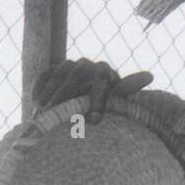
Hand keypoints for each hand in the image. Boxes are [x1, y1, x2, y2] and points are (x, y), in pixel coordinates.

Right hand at [31, 59, 153, 122]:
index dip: (97, 101)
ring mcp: (71, 64)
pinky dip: (40, 86)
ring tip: (43, 113)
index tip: (95, 120)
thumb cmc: (108, 107)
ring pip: (59, 74)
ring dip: (51, 93)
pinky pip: (45, 74)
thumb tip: (149, 74)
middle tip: (58, 117)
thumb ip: (128, 91)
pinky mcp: (55, 67)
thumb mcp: (119, 103)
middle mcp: (89, 65)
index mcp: (107, 74)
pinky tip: (35, 102)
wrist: (90, 103)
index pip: (101, 82)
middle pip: (76, 76)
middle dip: (67, 98)